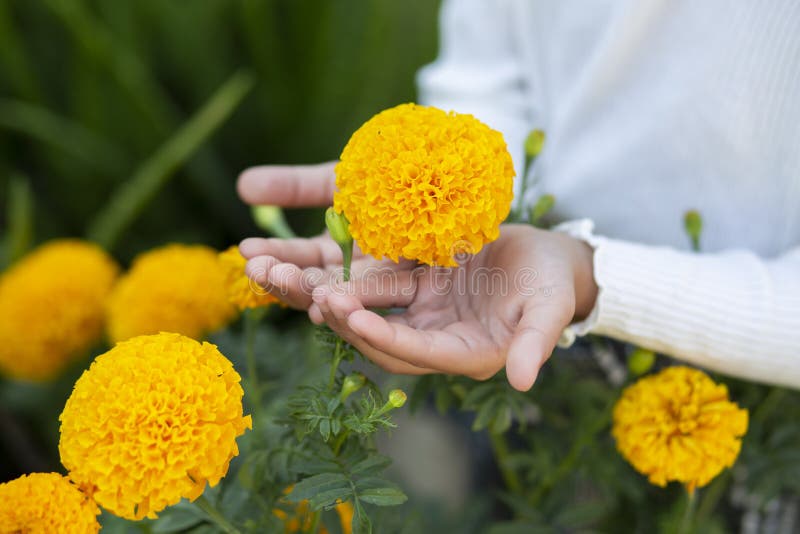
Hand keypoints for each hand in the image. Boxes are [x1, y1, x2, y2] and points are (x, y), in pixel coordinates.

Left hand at [236, 163, 597, 390]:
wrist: (548, 261)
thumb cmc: (554, 288)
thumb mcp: (549, 311)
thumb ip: (536, 343)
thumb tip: (526, 381)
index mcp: (462, 353)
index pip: (416, 353)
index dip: (385, 338)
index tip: (351, 319)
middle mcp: (430, 337)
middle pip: (375, 334)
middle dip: (340, 317)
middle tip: (305, 295)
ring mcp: (417, 308)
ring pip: (363, 304)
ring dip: (324, 292)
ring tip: (279, 272)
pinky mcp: (411, 280)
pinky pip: (369, 277)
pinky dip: (339, 268)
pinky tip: (304, 254)